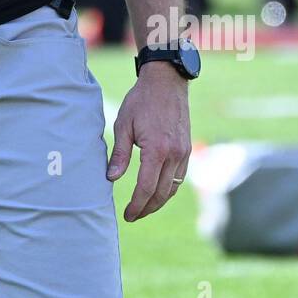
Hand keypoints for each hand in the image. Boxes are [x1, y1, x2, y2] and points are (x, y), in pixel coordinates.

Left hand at [106, 62, 190, 221]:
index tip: (127, 215)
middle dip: (146, 208)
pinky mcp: (187, 149)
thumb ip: (119, 154)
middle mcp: (174, 154)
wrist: (166, 82)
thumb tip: (111, 178)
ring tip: (143, 208)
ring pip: (173, 188)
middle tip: (132, 216)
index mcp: (157, 150)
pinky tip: (158, 191)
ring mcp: (184, 153)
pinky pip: (180, 177)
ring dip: (158, 201)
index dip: (136, 205)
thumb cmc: (141, 101)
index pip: (146, 187)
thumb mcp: (123, 124)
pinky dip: (169, 189)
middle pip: (161, 193)